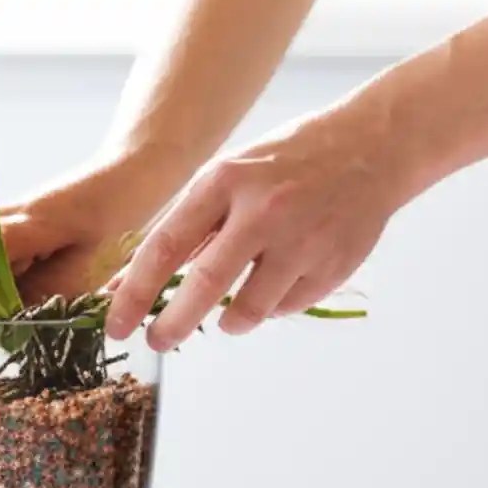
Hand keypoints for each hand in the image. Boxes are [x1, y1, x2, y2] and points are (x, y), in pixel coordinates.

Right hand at [0, 152, 171, 359]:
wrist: (135, 168)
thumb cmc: (119, 214)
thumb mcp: (88, 264)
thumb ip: (45, 293)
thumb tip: (10, 323)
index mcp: (14, 229)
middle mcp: (1, 222)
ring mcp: (10, 222)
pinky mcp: (23, 227)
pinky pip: (0, 262)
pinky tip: (4, 319)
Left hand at [106, 109, 409, 350]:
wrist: (372, 146)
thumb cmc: (283, 163)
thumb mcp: (227, 177)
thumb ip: (183, 227)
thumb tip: (128, 282)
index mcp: (225, 180)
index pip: (164, 247)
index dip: (134, 293)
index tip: (116, 325)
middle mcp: (263, 209)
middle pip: (205, 285)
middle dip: (172, 323)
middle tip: (156, 341)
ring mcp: (303, 239)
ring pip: (249, 310)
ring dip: (229, 321)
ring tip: (227, 315)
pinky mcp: (334, 265)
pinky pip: (286, 308)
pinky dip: (272, 306)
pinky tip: (279, 280)